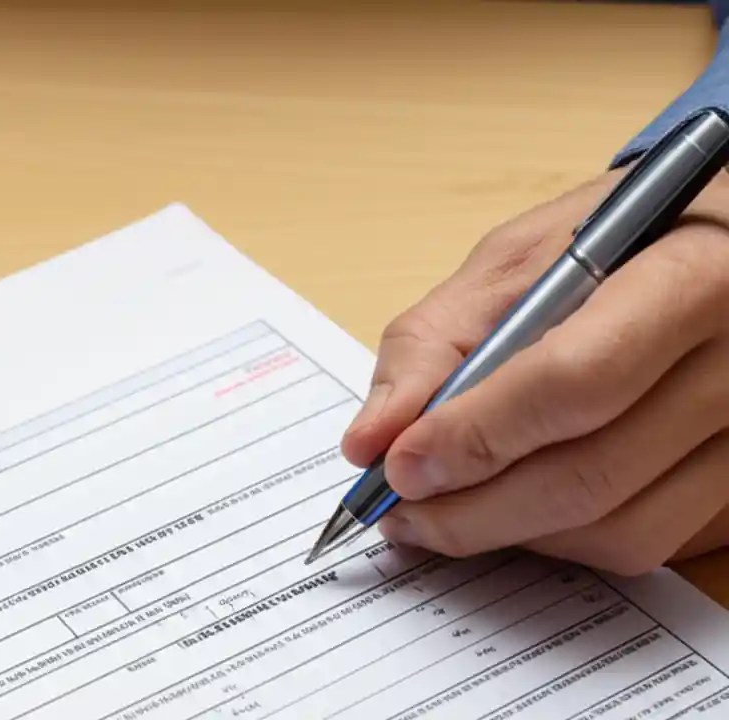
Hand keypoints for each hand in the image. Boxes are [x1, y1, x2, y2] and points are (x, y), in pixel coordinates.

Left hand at [341, 168, 728, 574]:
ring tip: (445, 511)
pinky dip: (565, 539)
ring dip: (512, 536)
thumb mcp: (521, 256)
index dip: (473, 435)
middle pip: (591, 475)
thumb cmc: (619, 237)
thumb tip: (369, 441)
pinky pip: (650, 543)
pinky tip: (517, 504)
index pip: (574, 382)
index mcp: (692, 279)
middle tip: (400, 514)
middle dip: (470, 511)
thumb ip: (437, 340)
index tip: (395, 466)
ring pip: (620, 529)